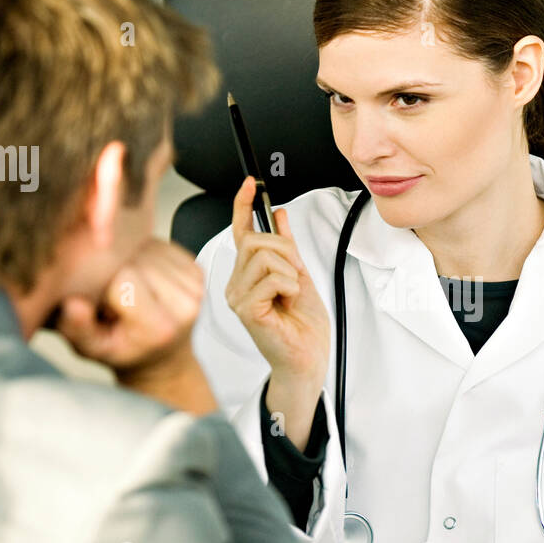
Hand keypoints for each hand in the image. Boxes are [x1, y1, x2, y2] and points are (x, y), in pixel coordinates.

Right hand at [56, 237, 203, 373]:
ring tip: (131, 291)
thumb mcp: (91, 348)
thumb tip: (75, 305)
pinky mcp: (197, 271)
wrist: (161, 356)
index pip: (122, 279)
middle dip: (119, 273)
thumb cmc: (123, 349)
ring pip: (148, 249)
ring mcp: (196, 287)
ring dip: (132, 263)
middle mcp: (186, 306)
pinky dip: (146, 258)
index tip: (105, 306)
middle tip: (117, 300)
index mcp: (160, 328)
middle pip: (136, 260)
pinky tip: (144, 280)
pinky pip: (161, 246)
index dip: (104, 286)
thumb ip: (78, 328)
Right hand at [224, 175, 328, 386]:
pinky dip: (289, 285)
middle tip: (296, 274)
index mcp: (247, 275)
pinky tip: (288, 301)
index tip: (251, 183)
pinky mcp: (246, 309)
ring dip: (290, 270)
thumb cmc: (302, 327)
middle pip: (255, 240)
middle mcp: (236, 284)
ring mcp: (237, 297)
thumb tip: (280, 215)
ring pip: (264, 256)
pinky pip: (271, 277)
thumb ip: (287, 247)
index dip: (243, 205)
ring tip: (292, 292)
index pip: (240, 233)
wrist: (307, 359)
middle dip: (285, 250)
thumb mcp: (299, 276)